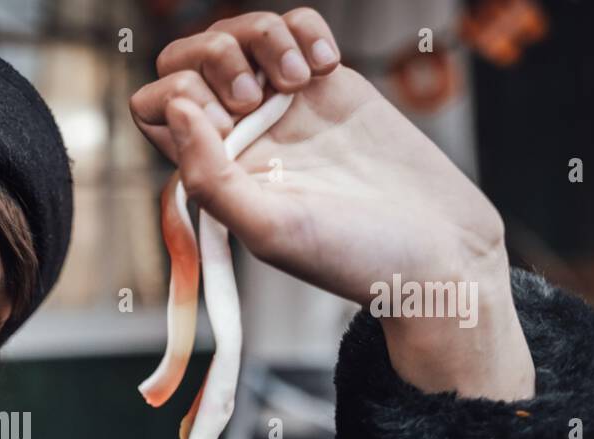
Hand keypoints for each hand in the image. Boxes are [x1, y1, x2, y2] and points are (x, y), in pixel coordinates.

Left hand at [130, 8, 533, 399]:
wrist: (438, 251)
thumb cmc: (352, 255)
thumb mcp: (268, 229)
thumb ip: (210, 175)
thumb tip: (176, 108)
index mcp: (212, 172)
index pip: (155, 109)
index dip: (179, 97)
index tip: (228, 122)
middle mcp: (239, 135)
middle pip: (187, 58)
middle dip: (215, 56)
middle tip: (259, 98)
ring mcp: (284, 105)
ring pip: (240, 34)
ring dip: (263, 39)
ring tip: (301, 79)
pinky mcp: (330, 83)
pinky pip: (295, 28)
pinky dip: (304, 29)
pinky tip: (328, 64)